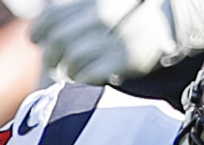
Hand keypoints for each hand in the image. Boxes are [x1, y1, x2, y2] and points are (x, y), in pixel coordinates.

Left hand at [30, 0, 176, 83]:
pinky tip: (86, 75)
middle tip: (53, 62)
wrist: (169, 26)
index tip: (34, 38)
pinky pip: (90, 74)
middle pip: (60, 39)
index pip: (55, 16)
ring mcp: (119, 37)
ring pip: (73, 58)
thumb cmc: (125, 17)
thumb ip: (71, 12)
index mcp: (96, 1)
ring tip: (70, 70)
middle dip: (51, 54)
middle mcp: (107, 15)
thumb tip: (36, 29)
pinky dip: (83, 77)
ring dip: (67, 69)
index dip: (39, 28)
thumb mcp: (99, 5)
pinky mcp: (129, 60)